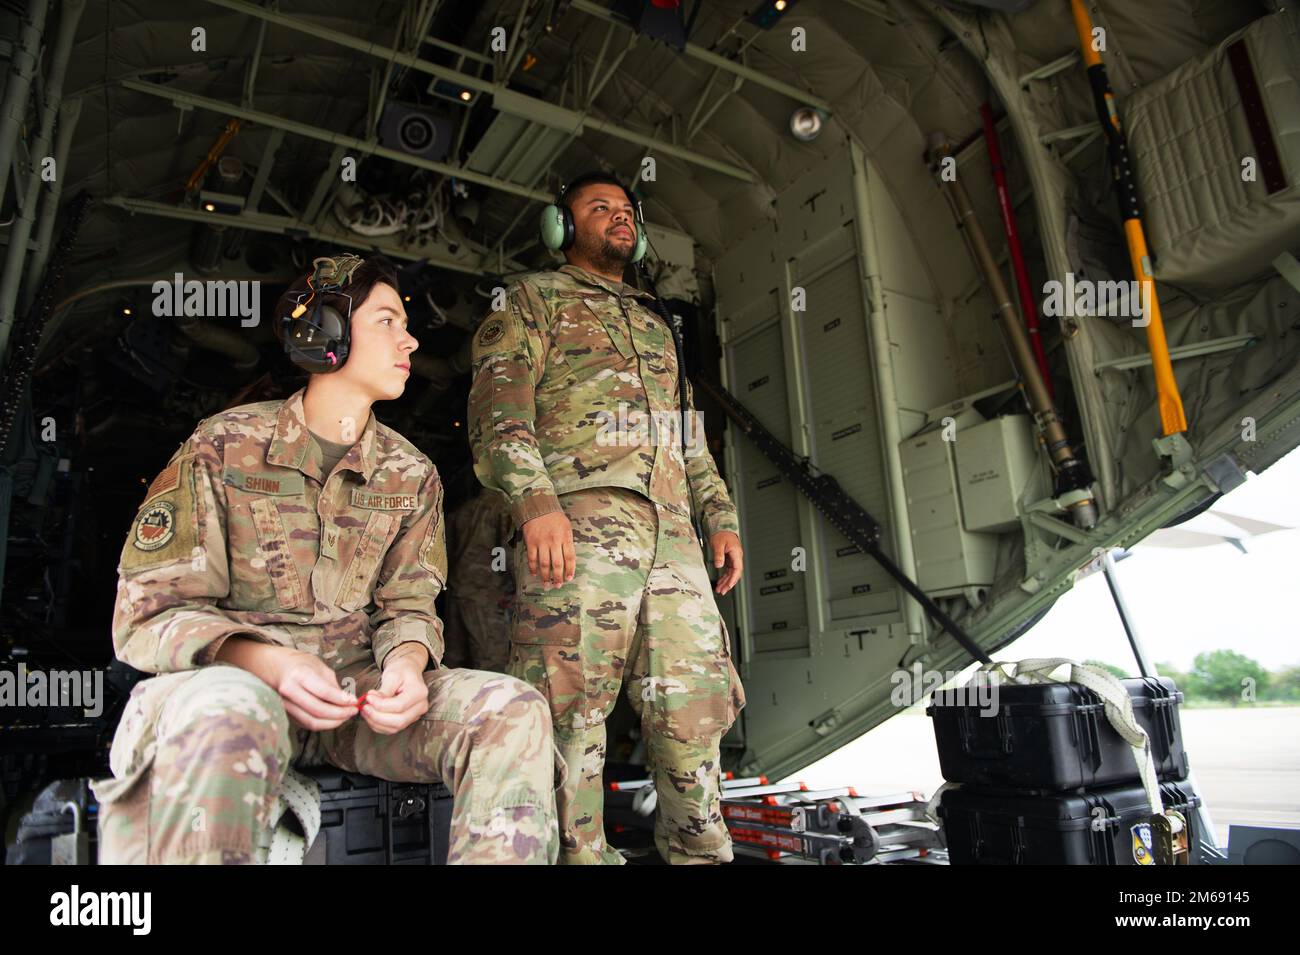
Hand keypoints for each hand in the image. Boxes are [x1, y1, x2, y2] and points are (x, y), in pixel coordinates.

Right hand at [216, 640, 357, 730]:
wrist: (276, 668)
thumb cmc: (301, 664)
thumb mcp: (320, 667)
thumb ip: (332, 684)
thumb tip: (347, 701)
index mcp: (299, 675)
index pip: (323, 692)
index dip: (341, 699)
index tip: (354, 701)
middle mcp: (289, 691)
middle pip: (318, 710)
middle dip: (339, 714)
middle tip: (354, 711)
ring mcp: (285, 705)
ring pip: (312, 721)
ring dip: (333, 722)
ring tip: (347, 716)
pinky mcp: (286, 714)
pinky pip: (307, 723)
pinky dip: (323, 724)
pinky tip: (335, 718)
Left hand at [360, 645, 430, 734]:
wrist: (407, 671)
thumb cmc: (401, 670)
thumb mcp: (392, 675)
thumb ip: (384, 690)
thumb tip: (372, 702)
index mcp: (419, 692)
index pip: (399, 706)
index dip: (381, 705)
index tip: (368, 697)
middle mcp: (421, 706)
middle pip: (399, 721)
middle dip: (377, 716)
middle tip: (365, 707)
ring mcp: (415, 715)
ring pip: (394, 728)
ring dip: (376, 722)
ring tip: (365, 710)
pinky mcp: (407, 720)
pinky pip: (391, 729)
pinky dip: (378, 725)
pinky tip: (370, 715)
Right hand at [522, 509, 574, 588]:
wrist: (538, 507)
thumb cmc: (555, 518)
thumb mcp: (567, 527)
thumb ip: (568, 542)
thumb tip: (569, 560)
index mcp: (565, 537)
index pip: (570, 558)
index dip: (570, 570)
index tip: (569, 578)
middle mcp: (554, 541)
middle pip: (557, 564)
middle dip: (558, 577)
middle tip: (558, 585)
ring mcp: (542, 542)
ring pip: (544, 564)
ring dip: (545, 576)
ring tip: (547, 584)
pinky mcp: (531, 542)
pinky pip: (532, 558)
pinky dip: (533, 568)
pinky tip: (534, 574)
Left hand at [710, 531, 743, 595]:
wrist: (722, 528)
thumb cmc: (722, 534)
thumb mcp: (718, 544)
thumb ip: (719, 555)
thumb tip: (719, 565)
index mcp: (736, 553)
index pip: (737, 569)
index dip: (733, 579)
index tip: (729, 586)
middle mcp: (736, 557)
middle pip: (735, 574)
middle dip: (729, 583)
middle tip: (722, 591)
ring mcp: (733, 559)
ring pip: (731, 573)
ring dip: (726, 582)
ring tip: (720, 589)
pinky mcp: (729, 559)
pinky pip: (728, 570)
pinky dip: (724, 577)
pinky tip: (720, 582)